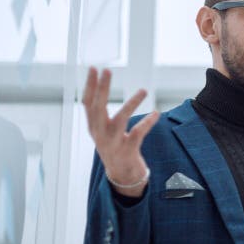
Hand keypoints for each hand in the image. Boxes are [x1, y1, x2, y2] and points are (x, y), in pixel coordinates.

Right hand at [82, 67, 158, 196]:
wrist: (121, 175)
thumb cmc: (114, 147)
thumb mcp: (102, 131)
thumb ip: (100, 113)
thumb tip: (101, 87)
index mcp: (93, 126)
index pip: (88, 102)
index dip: (90, 85)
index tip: (94, 68)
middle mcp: (100, 133)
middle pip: (98, 107)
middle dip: (102, 88)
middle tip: (107, 70)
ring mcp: (113, 142)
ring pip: (120, 119)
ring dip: (132, 103)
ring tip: (144, 90)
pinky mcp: (128, 150)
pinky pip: (138, 133)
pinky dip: (147, 122)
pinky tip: (156, 113)